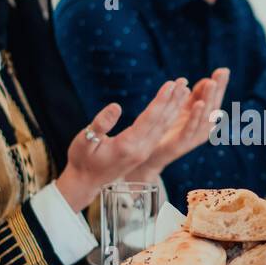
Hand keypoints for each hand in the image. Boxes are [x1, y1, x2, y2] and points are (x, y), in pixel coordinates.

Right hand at [55, 80, 189, 209]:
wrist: (85, 183)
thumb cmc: (82, 160)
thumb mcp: (84, 141)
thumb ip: (101, 124)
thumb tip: (116, 106)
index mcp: (128, 146)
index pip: (149, 119)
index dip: (161, 100)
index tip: (170, 84)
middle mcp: (140, 150)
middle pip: (162, 121)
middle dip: (173, 100)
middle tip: (183, 81)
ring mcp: (144, 152)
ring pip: (164, 126)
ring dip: (174, 107)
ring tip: (183, 89)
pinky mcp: (143, 152)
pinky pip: (160, 132)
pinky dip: (169, 117)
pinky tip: (174, 107)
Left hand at [129, 68, 229, 180]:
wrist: (152, 155)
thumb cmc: (169, 129)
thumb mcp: (182, 108)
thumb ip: (195, 96)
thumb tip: (208, 81)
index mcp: (203, 117)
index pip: (214, 98)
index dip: (220, 85)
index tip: (224, 70)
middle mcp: (203, 128)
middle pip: (213, 106)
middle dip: (217, 89)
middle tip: (220, 73)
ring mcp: (194, 137)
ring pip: (204, 116)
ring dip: (208, 99)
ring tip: (211, 83)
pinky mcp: (183, 143)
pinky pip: (191, 128)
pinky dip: (196, 116)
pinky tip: (199, 104)